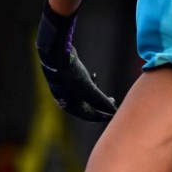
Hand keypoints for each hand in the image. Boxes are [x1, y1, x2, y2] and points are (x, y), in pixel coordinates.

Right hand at [37, 3, 117, 121]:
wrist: (55, 55)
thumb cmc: (71, 74)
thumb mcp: (89, 89)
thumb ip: (101, 101)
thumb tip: (114, 111)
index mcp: (70, 106)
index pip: (90, 116)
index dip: (104, 116)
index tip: (115, 113)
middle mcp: (67, 100)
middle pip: (88, 108)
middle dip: (101, 105)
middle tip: (113, 100)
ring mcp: (67, 89)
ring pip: (86, 96)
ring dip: (97, 95)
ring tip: (107, 93)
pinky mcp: (67, 79)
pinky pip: (81, 85)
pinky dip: (90, 84)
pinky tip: (94, 75)